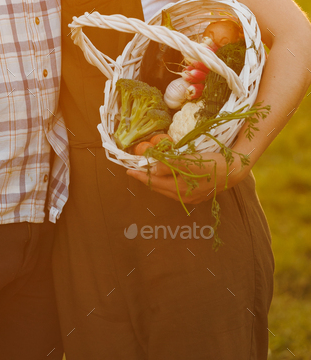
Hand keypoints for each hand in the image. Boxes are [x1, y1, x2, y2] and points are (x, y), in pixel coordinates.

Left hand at [126, 151, 247, 204]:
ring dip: (157, 181)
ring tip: (148, 173)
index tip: (128, 170)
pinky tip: (167, 178)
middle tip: (136, 170)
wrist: (232, 171)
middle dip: (147, 179)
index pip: (154, 182)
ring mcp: (191, 198)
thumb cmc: (210, 163)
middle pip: (159, 188)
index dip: (140, 176)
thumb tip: (151, 169)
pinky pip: (176, 190)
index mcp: (180, 189)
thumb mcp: (188, 161)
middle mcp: (183, 197)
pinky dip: (168, 183)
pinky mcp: (198, 196)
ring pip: (167, 190)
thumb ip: (168, 165)